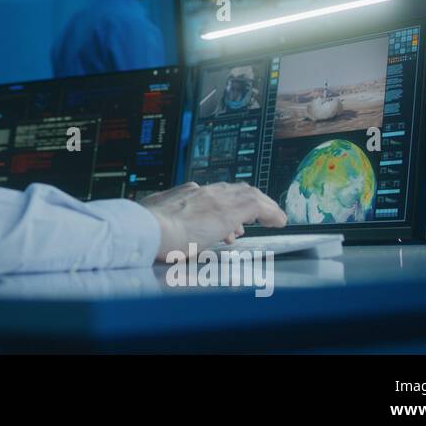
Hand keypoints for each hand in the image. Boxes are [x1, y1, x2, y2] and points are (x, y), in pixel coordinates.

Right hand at [141, 181, 287, 261]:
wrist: (147, 229)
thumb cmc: (146, 233)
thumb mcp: (156, 224)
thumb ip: (166, 225)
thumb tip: (168, 235)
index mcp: (183, 194)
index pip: (212, 193)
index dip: (226, 202)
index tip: (233, 218)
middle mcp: (200, 191)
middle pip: (233, 190)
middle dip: (249, 200)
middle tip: (260, 212)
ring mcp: (215, 198)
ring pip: (248, 194)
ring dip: (264, 205)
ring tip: (275, 216)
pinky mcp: (228, 210)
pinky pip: (258, 205)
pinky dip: (271, 212)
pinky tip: (279, 220)